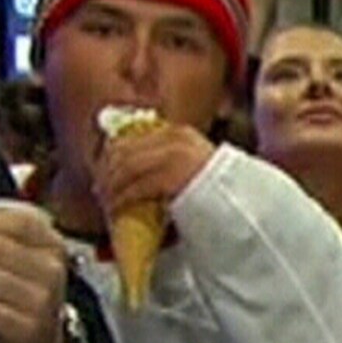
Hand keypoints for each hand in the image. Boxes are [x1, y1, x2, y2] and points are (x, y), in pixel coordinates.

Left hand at [92, 123, 215, 218]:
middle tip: (100, 191)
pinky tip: (118, 210)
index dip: (110, 155)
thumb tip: (132, 170)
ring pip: (126, 168)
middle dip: (106, 173)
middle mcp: (174, 139)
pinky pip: (137, 187)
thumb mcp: (190, 166)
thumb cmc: (216, 191)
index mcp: (177, 133)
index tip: (102, 171)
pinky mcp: (173, 177)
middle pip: (123, 151)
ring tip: (107, 203)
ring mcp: (174, 156)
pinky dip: (123, 200)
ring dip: (111, 188)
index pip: (130, 137)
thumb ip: (165, 161)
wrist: (240, 205)